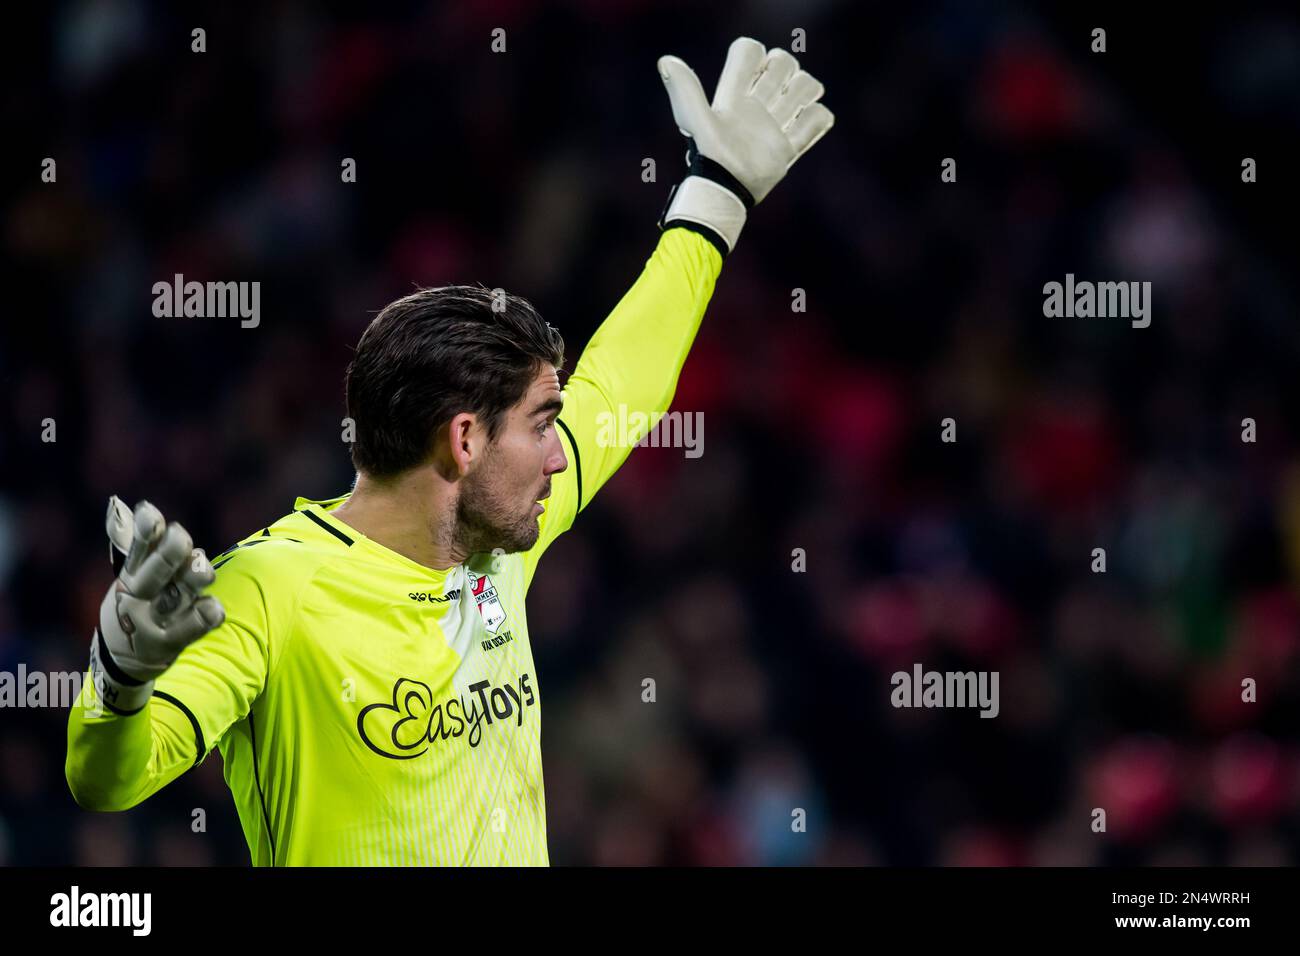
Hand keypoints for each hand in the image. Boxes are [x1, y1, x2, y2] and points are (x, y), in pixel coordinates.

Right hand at [90, 496, 224, 713]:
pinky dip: (202, 618)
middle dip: (170, 552)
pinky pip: (189, 630)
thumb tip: (127, 504)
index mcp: (129, 576)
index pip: (136, 548)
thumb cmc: (135, 603)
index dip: (144, 530)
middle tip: (181, 534)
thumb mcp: (127, 575)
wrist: (123, 659)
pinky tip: (214, 607)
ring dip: (191, 579)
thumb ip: (132, 542)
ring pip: (176, 596)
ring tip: (202, 567)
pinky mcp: (168, 644)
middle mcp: (140, 596)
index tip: (151, 512)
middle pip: (156, 571)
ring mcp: (153, 621)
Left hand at [656, 37, 833, 254]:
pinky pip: (816, 120)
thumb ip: (685, 91)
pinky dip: (817, 118)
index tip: (752, 74)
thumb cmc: (709, 156)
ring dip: (805, 90)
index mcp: (734, 94)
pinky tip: (802, 129)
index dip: (755, 55)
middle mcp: (756, 105)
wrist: (726, 193)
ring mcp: (774, 125)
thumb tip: (666, 61)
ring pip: (805, 86)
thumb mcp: (694, 120)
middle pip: (783, 63)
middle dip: (785, 69)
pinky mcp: (788, 148)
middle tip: (774, 93)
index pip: (749, 53)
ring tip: (791, 110)